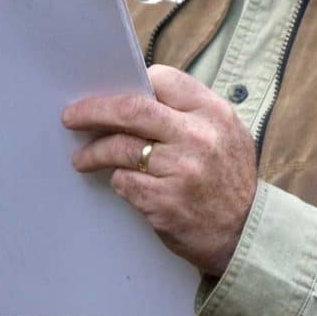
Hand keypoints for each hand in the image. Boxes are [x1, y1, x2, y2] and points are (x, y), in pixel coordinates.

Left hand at [62, 65, 258, 275]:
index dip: (133, 84)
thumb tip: (138, 96)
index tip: (115, 94)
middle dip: (95, 110)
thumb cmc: (229, 181)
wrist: (244, 234)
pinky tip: (119, 181)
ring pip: (120, 147)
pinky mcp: (163, 201)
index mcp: (214, 113)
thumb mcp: (227, 133)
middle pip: (132, 110)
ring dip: (94, 151)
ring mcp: (180, 169)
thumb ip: (191, 113)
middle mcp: (198, 137)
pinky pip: (124, 180)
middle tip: (72, 116)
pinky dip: (117, 179)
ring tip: (83, 157)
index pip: (163, 80)